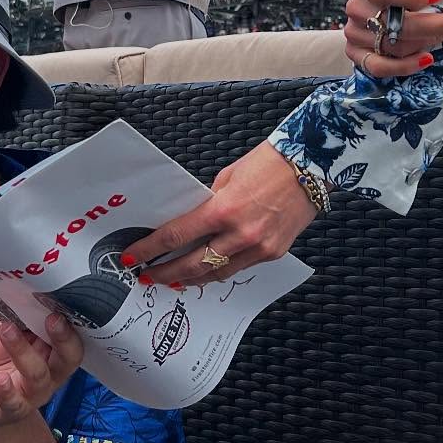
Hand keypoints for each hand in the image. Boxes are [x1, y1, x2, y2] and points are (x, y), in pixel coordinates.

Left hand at [0, 311, 83, 432]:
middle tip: (52, 319)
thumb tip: (26, 292)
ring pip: (38, 376)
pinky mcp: (8, 410)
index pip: (72, 337)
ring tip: (7, 331)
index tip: (60, 305)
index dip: (71, 323)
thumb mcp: (6, 326)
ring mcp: (31, 395)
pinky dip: (7, 392)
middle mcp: (50, 374)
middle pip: (68, 359)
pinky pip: (13, 404)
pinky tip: (0, 379)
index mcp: (54, 351)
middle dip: (63, 338)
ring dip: (23, 352)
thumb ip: (18, 314)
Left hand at [124, 140, 316, 287]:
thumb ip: (209, 203)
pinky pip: (239, 268)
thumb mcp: (228, 177)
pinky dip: (219, 271)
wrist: (310, 164)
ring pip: (216, 273)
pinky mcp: (273, 253)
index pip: (177, 235)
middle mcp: (240, 233)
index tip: (132, 256)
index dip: (150, 249)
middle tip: (147, 277)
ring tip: (173, 279)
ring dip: (191, 278)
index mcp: (224, 209)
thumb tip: (193, 223)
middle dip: (165, 272)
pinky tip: (207, 271)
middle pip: (192, 264)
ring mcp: (259, 247)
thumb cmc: (269, 163)